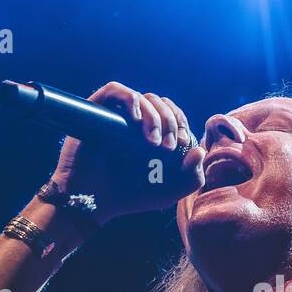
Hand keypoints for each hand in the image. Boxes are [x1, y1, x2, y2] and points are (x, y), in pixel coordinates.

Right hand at [50, 82, 204, 222]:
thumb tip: (199, 150)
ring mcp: (115, 114)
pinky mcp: (95, 111)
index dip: (181, 123)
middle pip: (160, 102)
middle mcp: (134, 121)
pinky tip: (135, 122)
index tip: (182, 144)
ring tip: (154, 143)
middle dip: (171, 122)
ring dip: (155, 116)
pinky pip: (114, 90)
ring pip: (142, 97)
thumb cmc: (128, 196)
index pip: (172, 113)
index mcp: (151, 132)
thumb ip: (191, 178)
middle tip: (170, 146)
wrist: (93, 202)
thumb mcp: (168, 192)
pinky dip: (130, 101)